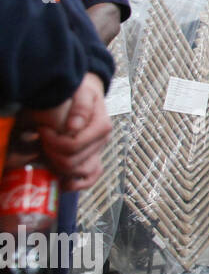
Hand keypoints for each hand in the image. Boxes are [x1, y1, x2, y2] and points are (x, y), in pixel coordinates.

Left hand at [29, 74, 112, 190]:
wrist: (85, 91)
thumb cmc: (81, 89)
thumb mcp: (82, 90)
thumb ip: (80, 106)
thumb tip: (74, 126)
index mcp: (101, 126)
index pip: (73, 146)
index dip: (52, 142)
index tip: (42, 129)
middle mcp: (102, 142)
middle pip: (72, 161)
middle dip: (51, 153)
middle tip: (41, 138)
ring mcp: (97, 151)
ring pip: (78, 172)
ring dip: (57, 165)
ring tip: (48, 150)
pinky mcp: (93, 158)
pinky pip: (90, 179)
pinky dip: (76, 184)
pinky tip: (62, 182)